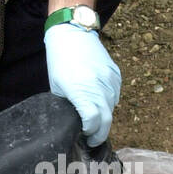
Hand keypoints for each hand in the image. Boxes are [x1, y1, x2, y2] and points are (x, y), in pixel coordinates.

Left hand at [44, 23, 120, 146]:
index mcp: (80, 91)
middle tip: (93, 140)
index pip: (93, 121)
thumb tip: (75, 123)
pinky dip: (108, 101)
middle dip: (100, 133)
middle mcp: (98, 86)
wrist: (72, 33)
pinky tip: (98, 99)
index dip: (91, 133)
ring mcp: (109, 80)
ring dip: (104, 116)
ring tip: (94, 118)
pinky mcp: (115, 74)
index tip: (85, 137)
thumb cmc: (60, 60)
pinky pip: (115, 94)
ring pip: (112, 108)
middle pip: (106, 119)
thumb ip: (68, 106)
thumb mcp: (57, 87)